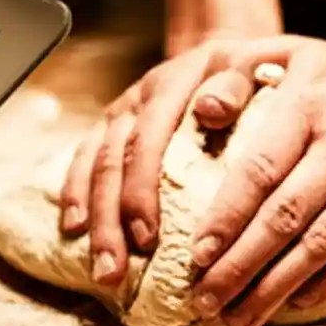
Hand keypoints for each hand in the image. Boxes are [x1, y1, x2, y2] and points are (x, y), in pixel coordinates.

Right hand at [61, 36, 299, 284]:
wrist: (230, 56)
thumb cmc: (251, 74)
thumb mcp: (253, 69)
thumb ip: (235, 86)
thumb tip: (212, 109)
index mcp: (172, 85)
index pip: (146, 140)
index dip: (140, 190)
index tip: (147, 239)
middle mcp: (140, 98)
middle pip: (113, 161)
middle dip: (111, 220)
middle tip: (115, 269)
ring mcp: (121, 112)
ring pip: (95, 166)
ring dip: (96, 220)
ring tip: (104, 269)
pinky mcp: (110, 126)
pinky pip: (82, 160)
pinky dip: (74, 194)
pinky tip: (72, 230)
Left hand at [188, 41, 325, 325]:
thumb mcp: (292, 52)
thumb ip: (236, 71)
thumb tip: (200, 111)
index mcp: (308, 106)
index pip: (259, 170)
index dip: (227, 217)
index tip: (196, 256)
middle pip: (285, 216)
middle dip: (240, 266)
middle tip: (203, 301)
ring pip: (322, 243)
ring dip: (277, 287)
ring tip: (238, 317)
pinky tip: (296, 304)